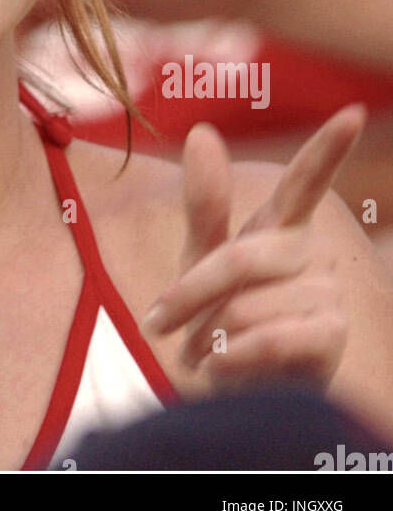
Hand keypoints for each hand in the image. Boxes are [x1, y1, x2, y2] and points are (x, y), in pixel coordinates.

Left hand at [143, 106, 365, 391]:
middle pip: (240, 257)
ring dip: (212, 336)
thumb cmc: (216, 324)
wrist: (232, 398)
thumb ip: (203, 203)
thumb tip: (201, 131)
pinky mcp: (332, 336)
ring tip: (210, 354)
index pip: (305, 182)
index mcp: (280, 228)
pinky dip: (236, 356)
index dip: (328, 148)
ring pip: (249, 304)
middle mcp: (311, 254)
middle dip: (190, 294)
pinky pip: (272, 338)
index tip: (352, 112)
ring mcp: (328, 294)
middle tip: (158, 324)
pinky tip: (223, 367)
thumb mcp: (197, 260)